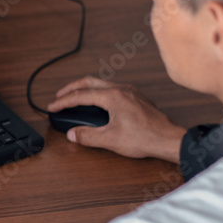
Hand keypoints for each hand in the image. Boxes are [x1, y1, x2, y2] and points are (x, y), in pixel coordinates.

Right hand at [46, 76, 185, 161]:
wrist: (169, 140)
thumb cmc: (145, 138)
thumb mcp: (110, 140)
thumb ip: (87, 136)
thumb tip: (72, 134)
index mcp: (113, 96)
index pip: (81, 95)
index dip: (63, 101)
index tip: (53, 106)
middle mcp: (121, 89)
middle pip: (89, 82)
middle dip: (71, 88)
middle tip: (59, 96)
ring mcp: (130, 92)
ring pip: (101, 84)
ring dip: (85, 89)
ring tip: (75, 98)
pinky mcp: (136, 98)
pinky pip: (112, 88)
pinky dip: (98, 93)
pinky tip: (97, 103)